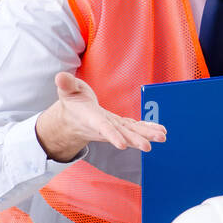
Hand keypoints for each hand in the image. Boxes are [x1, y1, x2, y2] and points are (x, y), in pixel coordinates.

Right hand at [35, 71, 165, 161]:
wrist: (73, 119)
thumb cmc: (72, 103)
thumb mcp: (67, 91)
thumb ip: (66, 84)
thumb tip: (60, 76)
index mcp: (91, 118)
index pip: (102, 127)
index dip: (112, 135)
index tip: (122, 145)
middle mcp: (105, 127)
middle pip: (121, 134)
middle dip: (135, 140)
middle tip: (148, 145)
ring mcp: (114, 128)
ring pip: (132, 133)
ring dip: (147, 135)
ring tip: (162, 137)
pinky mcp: (120, 126)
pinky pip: (135, 128)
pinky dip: (147, 129)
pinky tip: (161, 131)